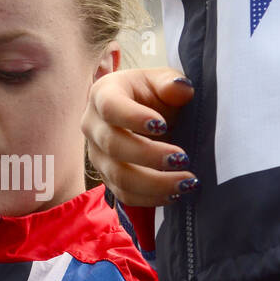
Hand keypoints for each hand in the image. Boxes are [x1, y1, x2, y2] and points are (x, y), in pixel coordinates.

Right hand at [82, 67, 196, 205]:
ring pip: (119, 176)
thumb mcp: (164, 82)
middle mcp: (93, 126)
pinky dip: (151, 198)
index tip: (163, 125)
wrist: (148, 117)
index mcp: (104, 94)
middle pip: (113, 146)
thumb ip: (172, 84)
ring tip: (186, 182)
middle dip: (150, 156)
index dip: (133, 118)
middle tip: (183, 159)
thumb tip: (181, 88)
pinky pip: (125, 195)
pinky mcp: (108, 178)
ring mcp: (97, 155)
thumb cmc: (154, 95)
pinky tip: (176, 193)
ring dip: (155, 183)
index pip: (110, 107)